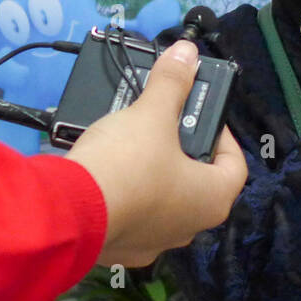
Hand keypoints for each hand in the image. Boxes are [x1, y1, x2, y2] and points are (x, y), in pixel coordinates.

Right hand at [64, 40, 247, 266]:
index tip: (199, 116)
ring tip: (134, 141)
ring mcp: (153, 244)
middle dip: (181, 150)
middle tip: (164, 123)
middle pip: (196, 181)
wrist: (67, 210)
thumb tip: (188, 52)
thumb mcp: (152, 114)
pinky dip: (123, 193)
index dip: (223, 135)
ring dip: (152, 173)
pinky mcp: (119, 248)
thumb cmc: (127, 162)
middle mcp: (189, 228)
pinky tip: (108, 170)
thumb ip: (172, 82)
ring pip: (161, 200)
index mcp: (212, 200)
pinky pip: (129, 214)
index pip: (234, 165)